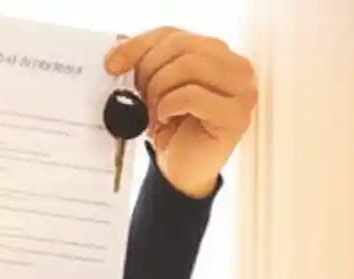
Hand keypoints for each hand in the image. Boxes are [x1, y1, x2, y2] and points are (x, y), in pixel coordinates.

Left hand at [105, 26, 258, 198]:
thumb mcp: (152, 87)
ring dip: (160, 89)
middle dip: (150, 70)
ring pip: (191, 66)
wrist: (180, 170)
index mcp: (215, 53)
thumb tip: (117, 48)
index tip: (112, 64)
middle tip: (138, 95)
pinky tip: (165, 120)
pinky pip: (193, 95)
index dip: (139, 45)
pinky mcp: (235, 116)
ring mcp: (241, 90)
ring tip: (153, 110)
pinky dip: (170, 106)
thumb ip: (143, 62)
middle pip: (183, 46)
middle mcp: (236, 66)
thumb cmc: (170, 127)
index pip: (173, 34)